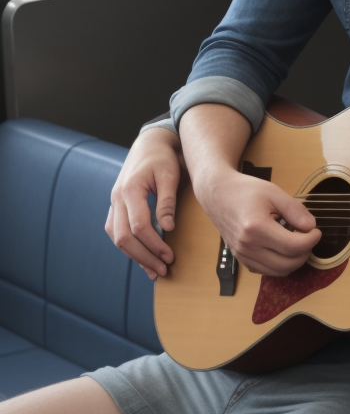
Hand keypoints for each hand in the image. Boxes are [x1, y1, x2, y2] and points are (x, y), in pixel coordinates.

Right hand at [106, 127, 183, 278]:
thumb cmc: (163, 158)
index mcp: (130, 190)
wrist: (150, 143)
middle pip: (123, 237)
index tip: (170, 256)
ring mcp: (114, 203)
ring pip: (116, 237)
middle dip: (143, 256)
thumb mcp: (170, 175)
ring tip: (154, 270)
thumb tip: (168, 228)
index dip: (154, 244)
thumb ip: (167, 201)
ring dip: (134, 256)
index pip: (138, 226)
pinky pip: (117, 231)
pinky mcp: (117, 206)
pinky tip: (143, 258)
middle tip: (163, 269)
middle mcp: (117, 198)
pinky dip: (128, 247)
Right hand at [192, 167, 321, 276]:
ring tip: (298, 242)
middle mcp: (247, 246)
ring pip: (278, 272)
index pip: (293, 246)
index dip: (311, 240)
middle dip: (305, 252)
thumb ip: (294, 210)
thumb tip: (311, 226)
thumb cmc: (245, 190)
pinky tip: (283, 248)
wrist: (218, 194)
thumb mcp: (273, 192)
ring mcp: (242, 255)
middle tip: (308, 237)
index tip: (315, 230)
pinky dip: (280, 264)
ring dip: (294, 261)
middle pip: (287, 264)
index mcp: (256, 227)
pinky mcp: (241, 259)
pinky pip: (266, 271)